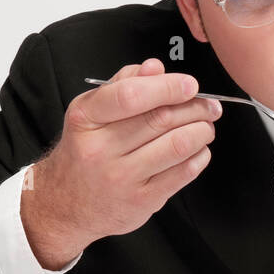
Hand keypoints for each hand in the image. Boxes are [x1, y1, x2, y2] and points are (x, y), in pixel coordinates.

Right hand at [20, 58, 219, 267]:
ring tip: (206, 126)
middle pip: (161, 119)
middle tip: (209, 105)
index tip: (190, 85)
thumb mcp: (90, 113)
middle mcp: (100, 149)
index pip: (130, 96)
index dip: (167, 87)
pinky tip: (198, 150)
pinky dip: (199, 156)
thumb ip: (123, 85)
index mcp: (86, 118)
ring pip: (177, 145)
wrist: (65, 205)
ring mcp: (121, 177)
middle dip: (195, 108)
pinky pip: (182, 173)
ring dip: (202, 131)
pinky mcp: (141, 200)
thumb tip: (155, 68)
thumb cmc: (84, 153)